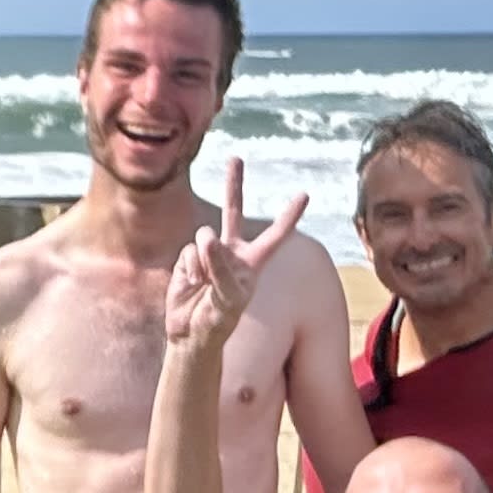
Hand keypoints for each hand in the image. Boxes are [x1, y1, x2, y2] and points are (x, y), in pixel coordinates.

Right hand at [164, 158, 312, 350]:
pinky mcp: (188, 258)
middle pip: (233, 210)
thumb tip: (206, 235)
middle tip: (236, 158)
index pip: (275, 235)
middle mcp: (232, 252)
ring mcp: (209, 253)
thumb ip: (219, 266)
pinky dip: (189, 268)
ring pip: (204, 237)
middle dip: (233, 184)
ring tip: (204, 285)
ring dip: (203, 261)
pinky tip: (191, 284)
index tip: (305, 195)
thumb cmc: (218, 321)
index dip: (289, 216)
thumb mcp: (227, 298)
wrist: (192, 334)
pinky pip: (188, 252)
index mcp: (253, 262)